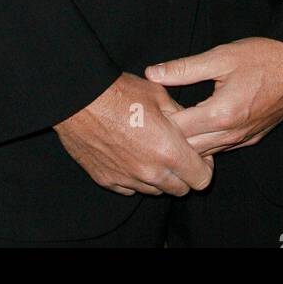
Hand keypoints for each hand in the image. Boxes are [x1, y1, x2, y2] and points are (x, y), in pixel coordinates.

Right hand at [53, 71, 214, 196]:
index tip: (199, 154)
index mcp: (168, 152)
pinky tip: (130, 155)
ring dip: (159, 177)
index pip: (201, 179)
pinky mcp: (107, 180)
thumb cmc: (120, 93)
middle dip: (184, 174)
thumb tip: (191, 125)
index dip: (204, 166)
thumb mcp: (159, 95)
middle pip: (180, 190)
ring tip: (151, 151)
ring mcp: (127, 179)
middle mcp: (150, 173)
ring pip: (155, 190)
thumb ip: (181, 116)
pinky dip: (135, 177)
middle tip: (176, 152)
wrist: (78, 100)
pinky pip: (130, 188)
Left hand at [144, 37, 282, 153]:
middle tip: (153, 122)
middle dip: (170, 137)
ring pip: (206, 153)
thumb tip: (152, 74)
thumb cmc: (264, 57)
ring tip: (170, 127)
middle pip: (190, 149)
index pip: (179, 131)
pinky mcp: (253, 137)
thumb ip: (184, 68)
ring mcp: (244, 139)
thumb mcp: (221, 56)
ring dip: (188, 143)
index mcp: (221, 114)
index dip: (160, 123)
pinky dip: (206, 143)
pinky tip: (197, 129)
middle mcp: (232, 134)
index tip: (147, 112)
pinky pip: (223, 148)